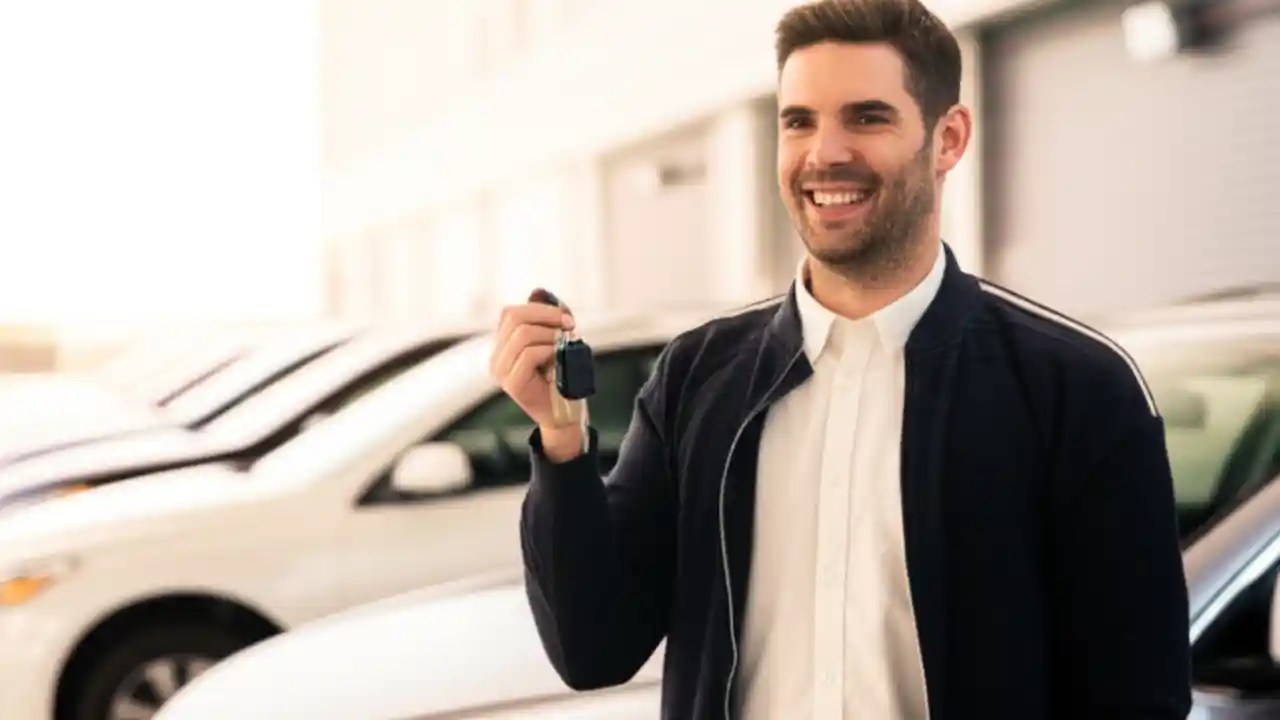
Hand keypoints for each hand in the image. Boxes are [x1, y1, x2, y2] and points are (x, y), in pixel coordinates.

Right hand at [489, 290, 581, 460]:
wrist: (564, 414)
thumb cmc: (561, 378)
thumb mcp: (554, 343)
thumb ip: (546, 320)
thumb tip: (537, 291)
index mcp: (502, 347)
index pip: (509, 313)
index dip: (538, 308)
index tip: (565, 317)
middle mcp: (496, 358)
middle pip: (514, 317)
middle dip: (547, 316)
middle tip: (569, 326)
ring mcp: (501, 372)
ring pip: (522, 334)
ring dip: (550, 335)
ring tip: (563, 345)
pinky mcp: (512, 384)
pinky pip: (529, 354)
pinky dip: (549, 350)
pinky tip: (558, 358)